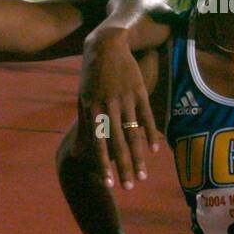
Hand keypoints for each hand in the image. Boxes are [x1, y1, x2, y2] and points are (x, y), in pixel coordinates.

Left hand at [80, 28, 161, 189]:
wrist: (106, 46)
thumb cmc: (91, 78)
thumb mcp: (83, 101)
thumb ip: (84, 128)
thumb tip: (79, 154)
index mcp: (91, 110)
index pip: (98, 143)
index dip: (103, 164)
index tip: (107, 182)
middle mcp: (108, 106)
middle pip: (118, 143)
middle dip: (124, 167)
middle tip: (130, 187)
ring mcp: (125, 99)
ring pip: (134, 134)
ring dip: (138, 157)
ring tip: (142, 176)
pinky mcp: (139, 91)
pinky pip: (147, 117)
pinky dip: (151, 134)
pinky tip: (154, 151)